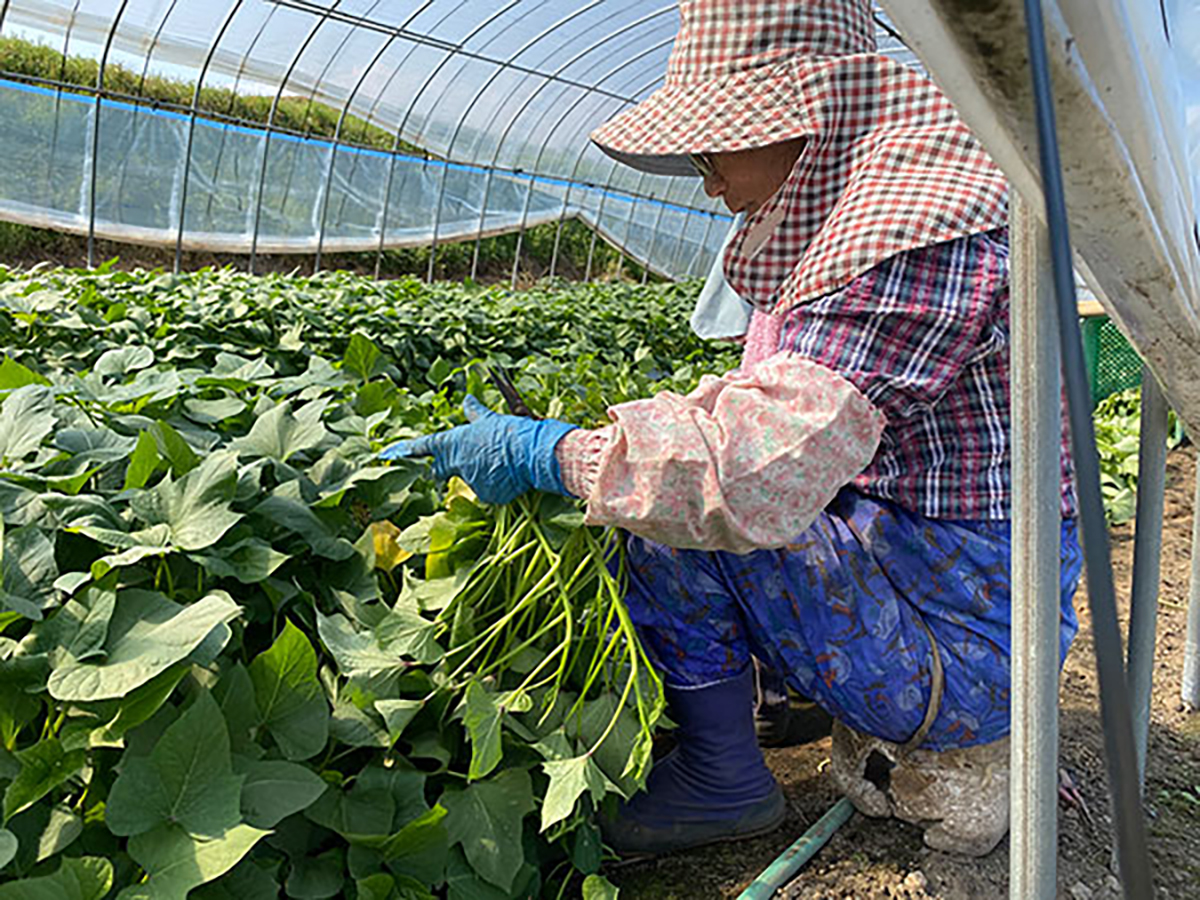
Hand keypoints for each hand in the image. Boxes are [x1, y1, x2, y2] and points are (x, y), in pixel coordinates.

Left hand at [379, 396, 577, 504]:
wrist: (531, 453)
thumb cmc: (510, 431)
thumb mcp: (489, 419)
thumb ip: (474, 413)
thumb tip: (466, 400)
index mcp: (454, 442)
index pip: (424, 446)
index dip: (405, 449)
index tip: (385, 453)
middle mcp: (457, 463)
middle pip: (443, 469)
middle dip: (443, 468)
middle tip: (452, 464)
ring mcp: (470, 481)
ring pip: (471, 479)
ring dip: (481, 474)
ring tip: (503, 462)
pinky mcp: (486, 495)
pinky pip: (488, 491)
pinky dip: (496, 485)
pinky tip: (510, 476)